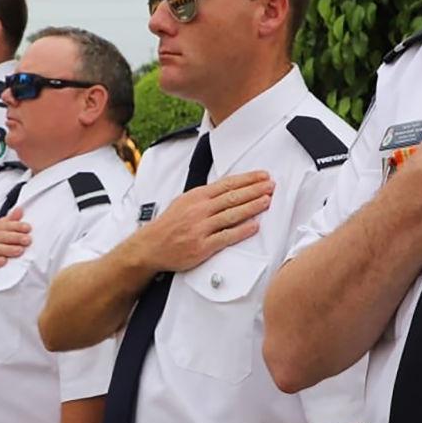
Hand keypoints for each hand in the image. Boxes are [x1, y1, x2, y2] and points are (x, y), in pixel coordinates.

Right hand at [0, 210, 29, 274]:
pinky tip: (3, 261)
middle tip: (27, 240)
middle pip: (0, 237)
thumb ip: (7, 221)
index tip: (27, 228)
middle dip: (14, 238)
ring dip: (7, 249)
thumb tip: (20, 211)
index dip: (16, 226)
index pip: (3, 226)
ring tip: (19, 250)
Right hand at [130, 172, 274, 273]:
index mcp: (197, 197)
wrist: (151, 246)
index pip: (227, 184)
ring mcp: (201, 228)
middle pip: (233, 197)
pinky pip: (226, 237)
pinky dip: (242, 231)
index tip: (262, 176)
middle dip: (255, 190)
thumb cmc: (169, 225)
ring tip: (267, 201)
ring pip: (232, 215)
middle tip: (270, 185)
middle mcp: (199, 210)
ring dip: (252, 207)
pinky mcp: (202, 246)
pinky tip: (254, 226)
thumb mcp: (184, 202)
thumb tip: (228, 189)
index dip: (247, 179)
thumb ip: (205, 196)